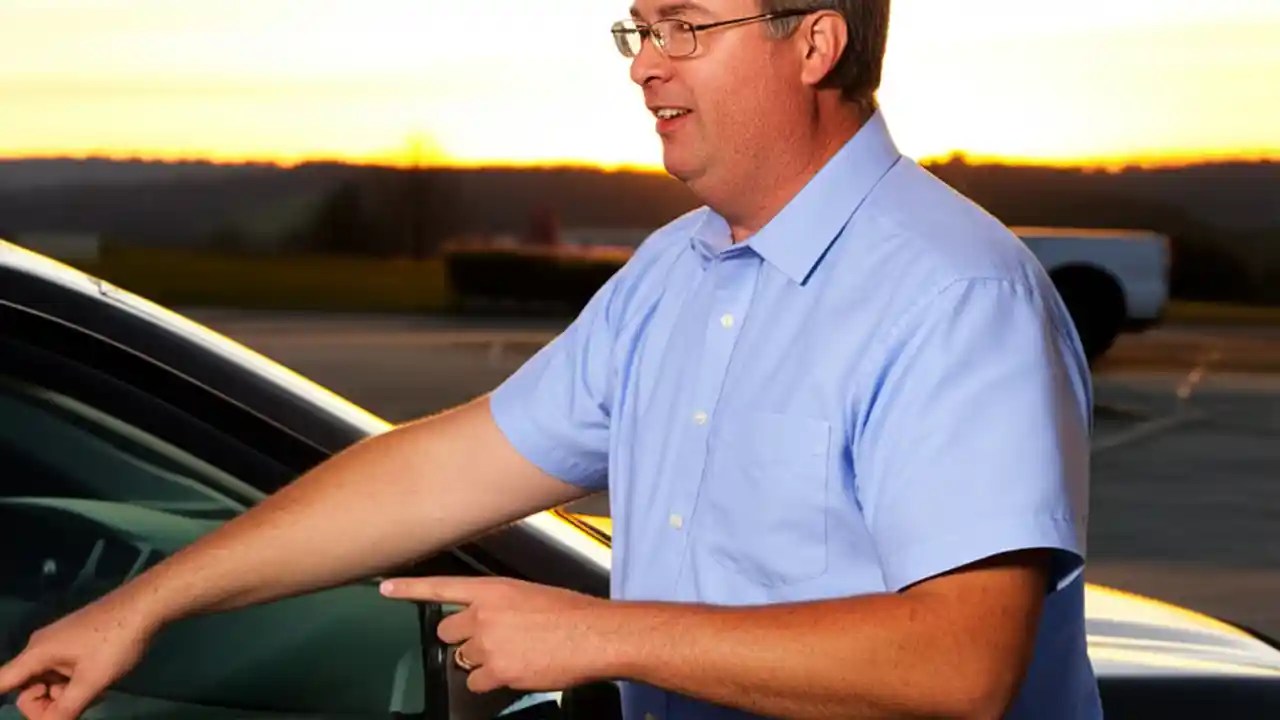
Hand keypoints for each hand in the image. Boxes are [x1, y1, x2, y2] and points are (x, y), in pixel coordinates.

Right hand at [0, 594, 156, 719]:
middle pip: (26, 688)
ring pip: (48, 682)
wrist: (146, 604)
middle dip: (48, 704)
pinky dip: (74, 682)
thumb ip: (66, 709)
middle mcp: (40, 648)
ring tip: (94, 691)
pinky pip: (63, 672)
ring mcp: (58, 644)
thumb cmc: (117, 641)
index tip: (39, 704)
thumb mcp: (92, 680)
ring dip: (65, 694)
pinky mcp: (75, 643)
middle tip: (79, 705)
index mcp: (36, 654)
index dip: (17, 703)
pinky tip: (98, 681)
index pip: (2, 682)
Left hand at [380, 576, 611, 693]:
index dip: (409, 589)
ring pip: (464, 660)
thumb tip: (494, 619)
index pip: (442, 586)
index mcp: (493, 589)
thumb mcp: (531, 594)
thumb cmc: (572, 613)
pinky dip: (492, 682)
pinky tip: (515, 672)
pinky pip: (478, 683)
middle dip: (464, 639)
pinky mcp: (498, 671)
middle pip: (448, 631)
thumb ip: (502, 604)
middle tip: (490, 641)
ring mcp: (488, 644)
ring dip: (482, 662)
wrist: (593, 635)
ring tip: (514, 656)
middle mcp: (484, 614)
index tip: (385, 588)